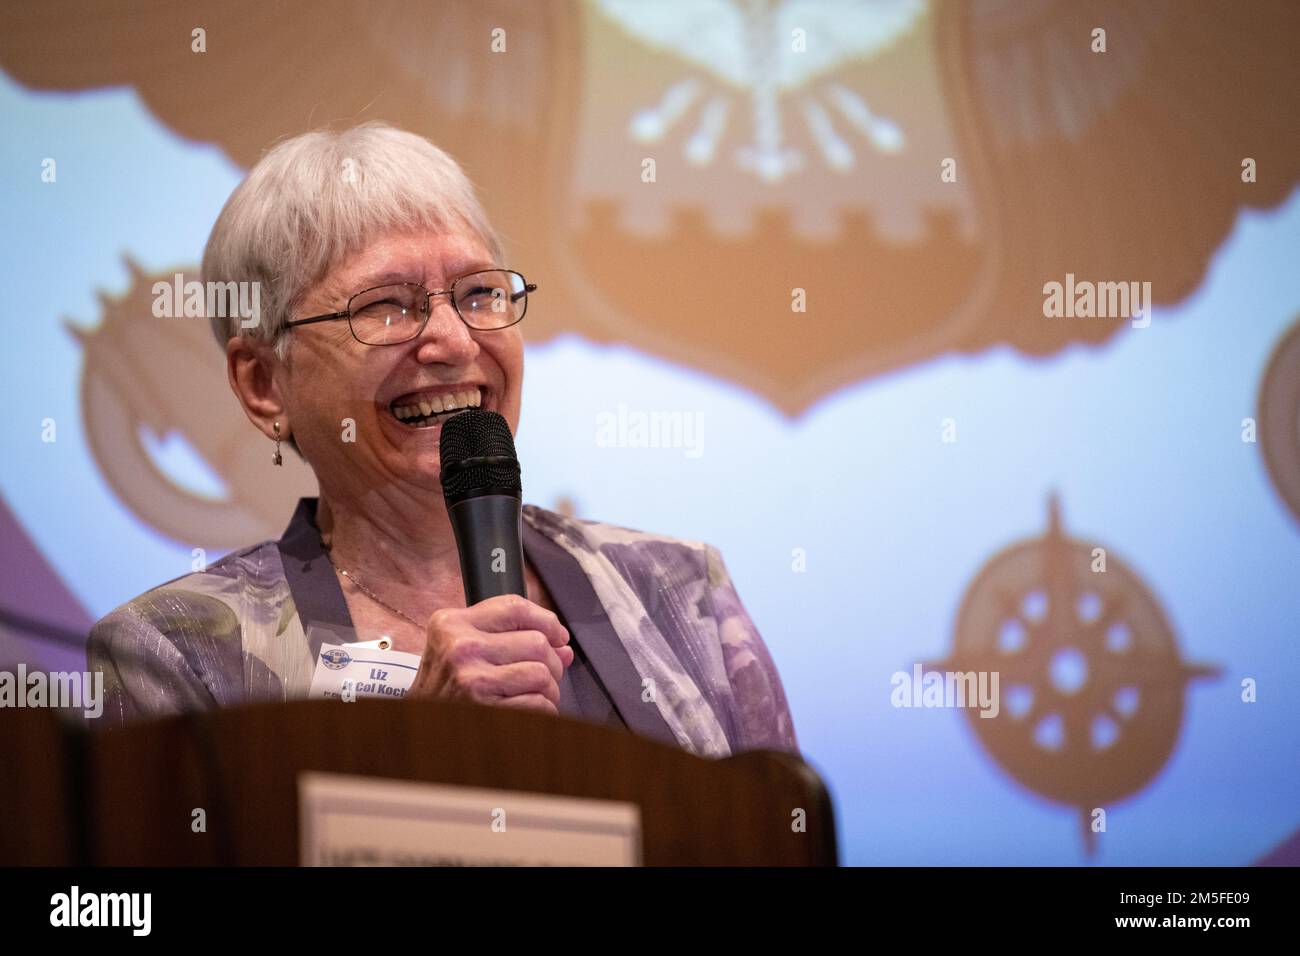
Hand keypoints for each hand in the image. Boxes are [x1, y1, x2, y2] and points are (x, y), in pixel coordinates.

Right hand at [411, 594, 574, 714]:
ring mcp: (471, 679)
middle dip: (552, 662)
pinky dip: (544, 711)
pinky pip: (538, 704)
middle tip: (544, 675)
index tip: (558, 637)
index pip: (516, 607)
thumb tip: (563, 646)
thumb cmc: (445, 687)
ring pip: (542, 674)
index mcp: (452, 623)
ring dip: (549, 689)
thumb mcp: (462, 648)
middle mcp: (460, 647)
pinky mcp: (484, 709)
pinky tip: (529, 712)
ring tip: (535, 695)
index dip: (547, 621)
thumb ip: (509, 638)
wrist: (418, 728)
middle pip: (537, 642)